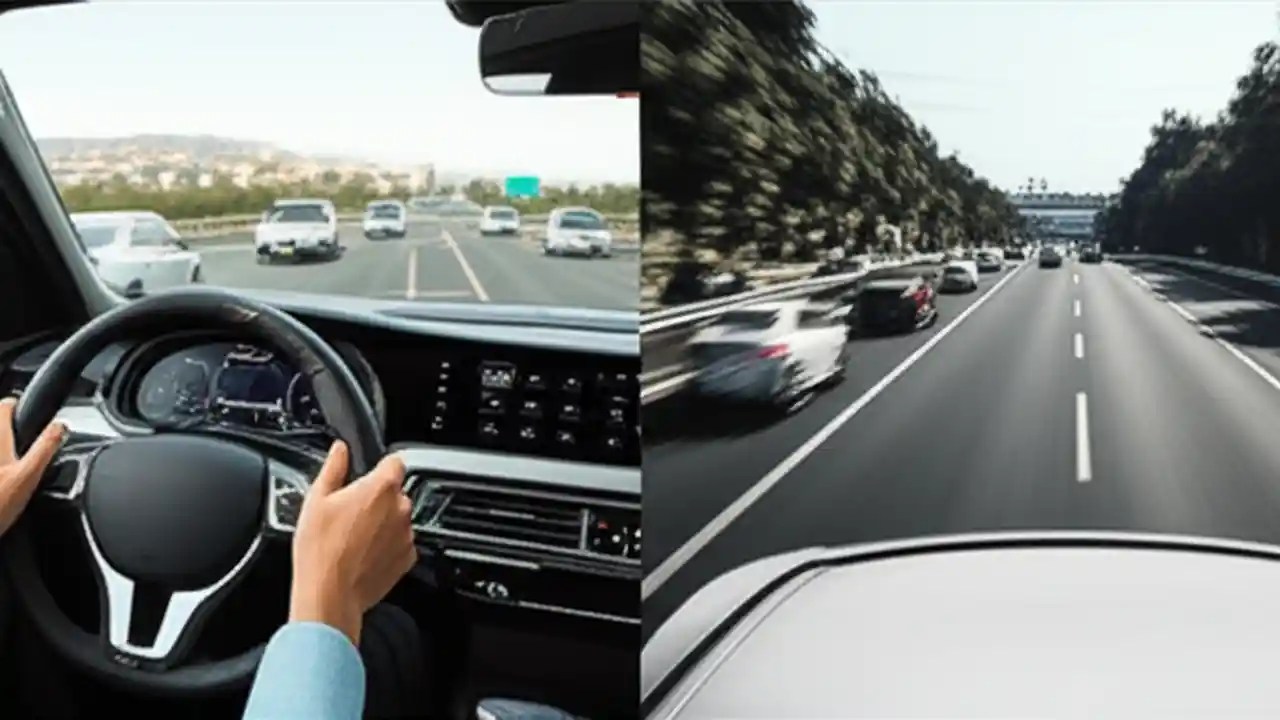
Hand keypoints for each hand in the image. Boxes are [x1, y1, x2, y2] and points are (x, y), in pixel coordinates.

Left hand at [0, 397, 65, 536]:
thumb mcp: (29, 477)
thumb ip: (46, 447)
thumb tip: (61, 426)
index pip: (5, 406)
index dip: (16, 405)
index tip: (25, 410)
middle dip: (8, 426)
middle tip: (20, 436)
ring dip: (4, 447)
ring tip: (12, 458)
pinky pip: (0, 466)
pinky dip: (4, 466)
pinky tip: (5, 481)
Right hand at [289, 441, 415, 645]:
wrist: (330, 595)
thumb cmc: (320, 549)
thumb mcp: (317, 500)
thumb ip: (333, 468)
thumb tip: (339, 449)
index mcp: (381, 487)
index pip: (394, 462)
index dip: (380, 467)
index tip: (367, 476)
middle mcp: (400, 508)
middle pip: (395, 492)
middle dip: (377, 499)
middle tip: (350, 513)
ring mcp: (406, 535)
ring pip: (398, 519)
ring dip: (383, 523)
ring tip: (353, 538)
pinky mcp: (408, 558)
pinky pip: (400, 543)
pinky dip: (387, 546)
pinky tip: (363, 554)